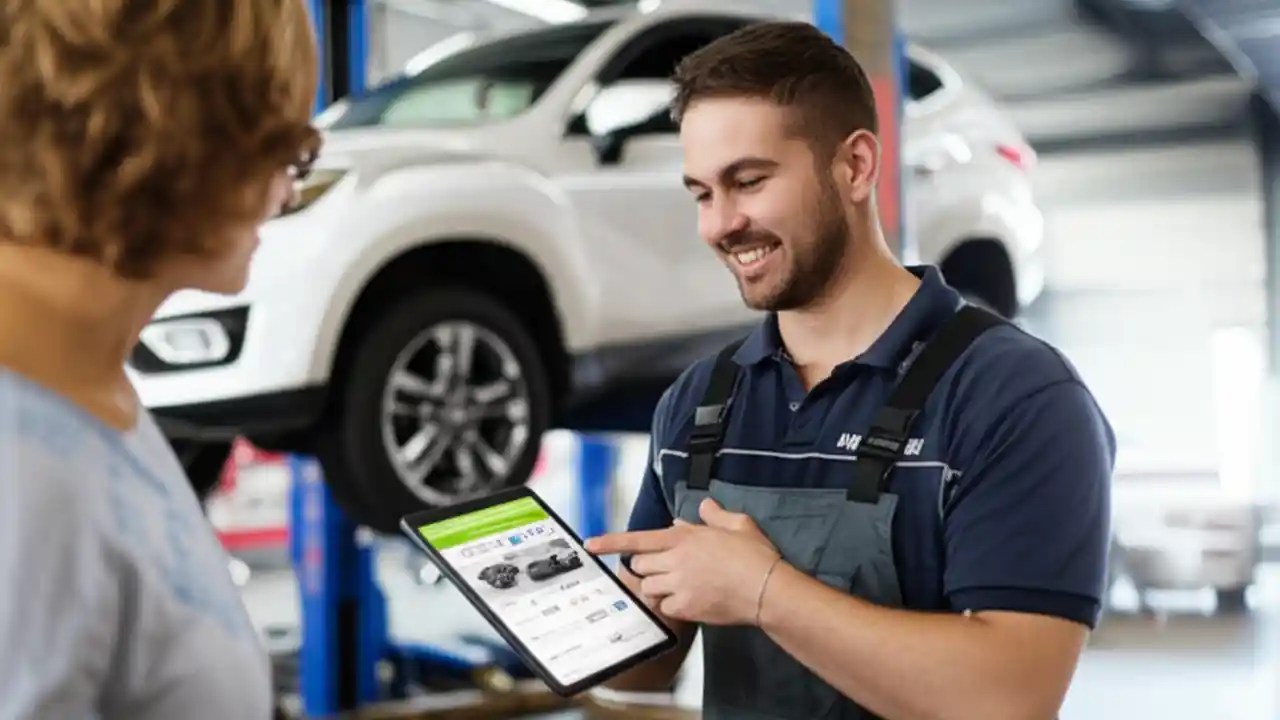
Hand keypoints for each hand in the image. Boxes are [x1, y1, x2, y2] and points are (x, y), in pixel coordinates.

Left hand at [586, 498, 782, 625]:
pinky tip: (688, 600)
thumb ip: (714, 515)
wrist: (766, 589)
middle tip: (666, 568)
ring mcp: (679, 585)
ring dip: (657, 587)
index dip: (610, 542)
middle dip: (647, 567)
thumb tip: (702, 507)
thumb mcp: (737, 524)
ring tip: (677, 585)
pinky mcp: (686, 607)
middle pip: (639, 566)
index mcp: (684, 537)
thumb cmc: (755, 555)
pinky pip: (665, 607)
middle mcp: (675, 560)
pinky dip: (671, 605)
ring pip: (649, 588)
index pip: (638, 539)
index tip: (590, 544)